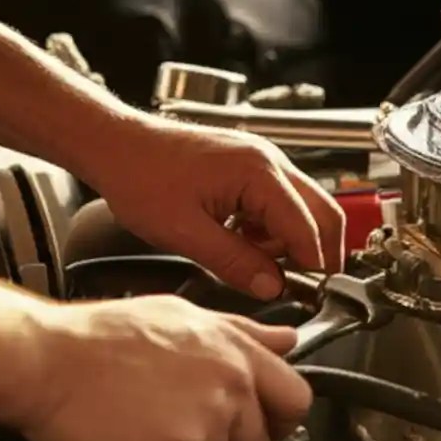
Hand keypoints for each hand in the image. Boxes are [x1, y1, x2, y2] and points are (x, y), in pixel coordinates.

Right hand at [19, 295, 311, 440]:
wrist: (46, 359)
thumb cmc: (98, 338)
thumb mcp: (181, 316)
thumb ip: (241, 333)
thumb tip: (286, 340)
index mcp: (234, 346)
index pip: (294, 394)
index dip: (278, 415)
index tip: (259, 422)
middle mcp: (232, 379)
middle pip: (265, 437)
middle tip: (200, 437)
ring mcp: (212, 416)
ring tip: (155, 434)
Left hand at [84, 116, 345, 299]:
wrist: (116, 145)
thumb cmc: (140, 176)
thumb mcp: (183, 232)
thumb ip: (234, 262)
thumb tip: (271, 287)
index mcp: (258, 173)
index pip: (307, 227)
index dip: (312, 266)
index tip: (311, 295)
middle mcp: (270, 162)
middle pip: (324, 213)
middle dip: (318, 254)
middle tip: (307, 287)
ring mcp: (263, 163)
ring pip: (305, 210)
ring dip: (291, 243)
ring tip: (255, 262)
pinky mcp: (252, 169)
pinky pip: (282, 205)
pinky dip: (273, 231)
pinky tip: (243, 243)